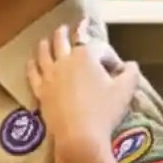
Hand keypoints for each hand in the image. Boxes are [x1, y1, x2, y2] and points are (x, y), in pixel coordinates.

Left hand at [26, 22, 140, 162]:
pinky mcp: (40, 90)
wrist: (80, 135)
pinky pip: (33, 73)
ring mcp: (49, 75)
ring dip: (46, 43)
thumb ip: (130, 74)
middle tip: (67, 27)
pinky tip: (31, 61)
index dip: (109, 56)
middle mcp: (64, 60)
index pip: (98, 48)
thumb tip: (131, 65)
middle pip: (63, 40)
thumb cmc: (104, 111)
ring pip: (44, 53)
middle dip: (67, 32)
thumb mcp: (125, 91)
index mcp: (86, 56)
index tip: (117, 68)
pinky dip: (32, 64)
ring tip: (46, 39)